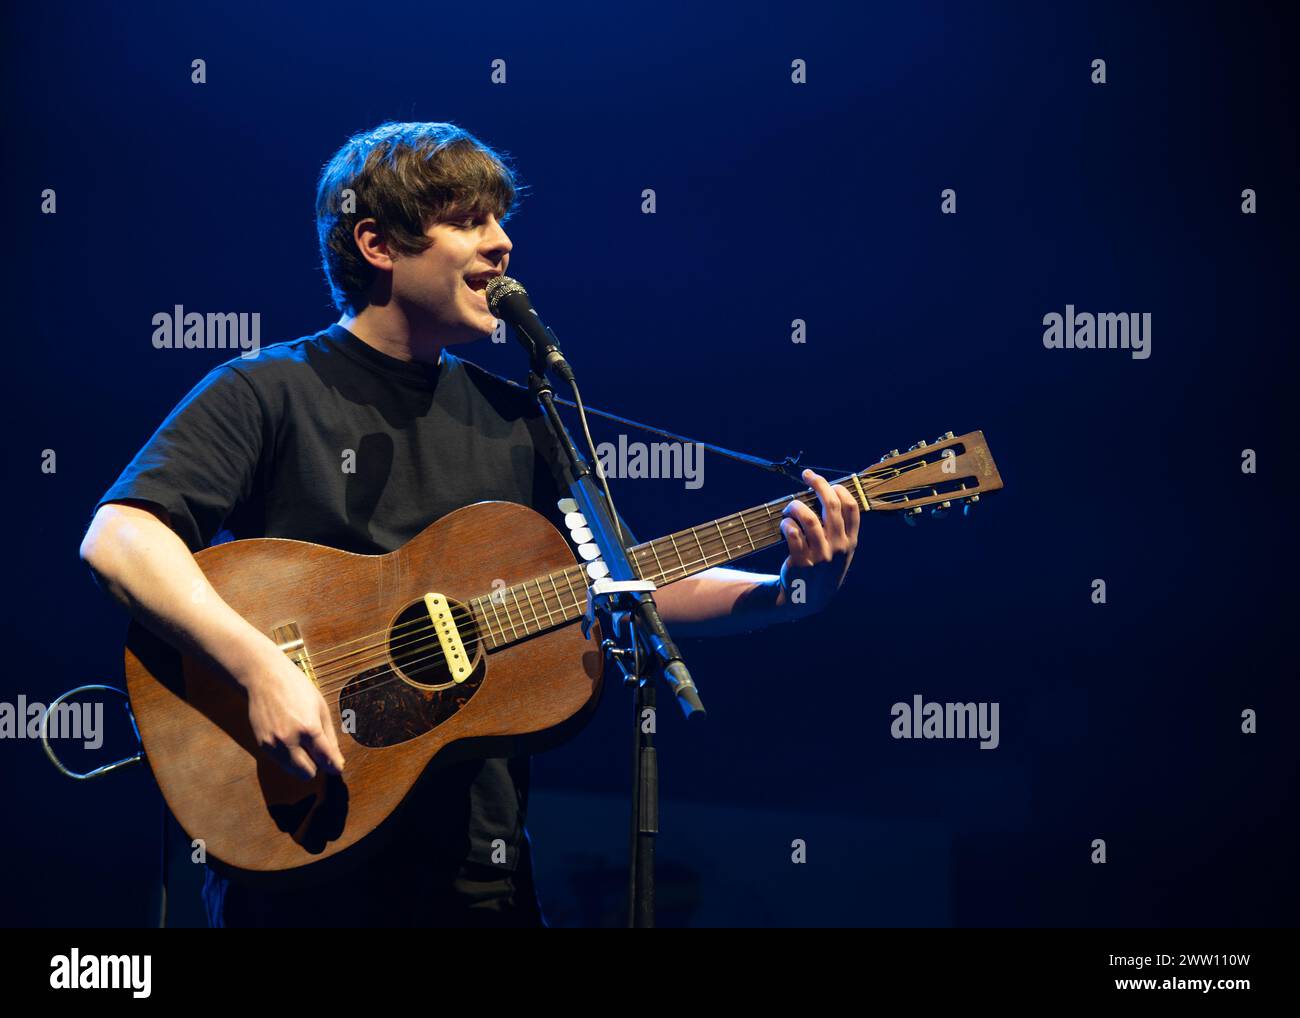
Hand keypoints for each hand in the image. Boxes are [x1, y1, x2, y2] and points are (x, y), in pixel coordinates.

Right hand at [243, 649, 345, 780]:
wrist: (265, 677)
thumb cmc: (297, 689)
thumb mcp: (321, 708)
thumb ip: (329, 736)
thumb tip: (337, 760)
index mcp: (309, 728)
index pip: (326, 759)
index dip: (334, 765)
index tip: (337, 767)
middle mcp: (290, 739)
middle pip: (309, 772)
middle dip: (317, 766)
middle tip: (320, 755)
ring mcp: (274, 743)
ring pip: (293, 772)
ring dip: (302, 765)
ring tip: (306, 747)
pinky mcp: (262, 745)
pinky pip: (280, 763)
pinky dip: (289, 759)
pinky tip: (292, 741)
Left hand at [777, 468, 859, 613]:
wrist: (807, 599)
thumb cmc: (823, 568)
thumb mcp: (841, 552)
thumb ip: (840, 529)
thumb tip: (829, 494)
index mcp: (850, 542)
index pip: (851, 507)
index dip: (839, 489)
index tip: (828, 483)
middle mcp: (838, 547)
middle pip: (830, 505)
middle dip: (818, 484)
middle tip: (807, 475)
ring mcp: (820, 555)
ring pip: (808, 517)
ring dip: (795, 506)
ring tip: (789, 508)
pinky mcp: (801, 561)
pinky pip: (792, 533)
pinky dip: (786, 524)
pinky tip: (784, 524)